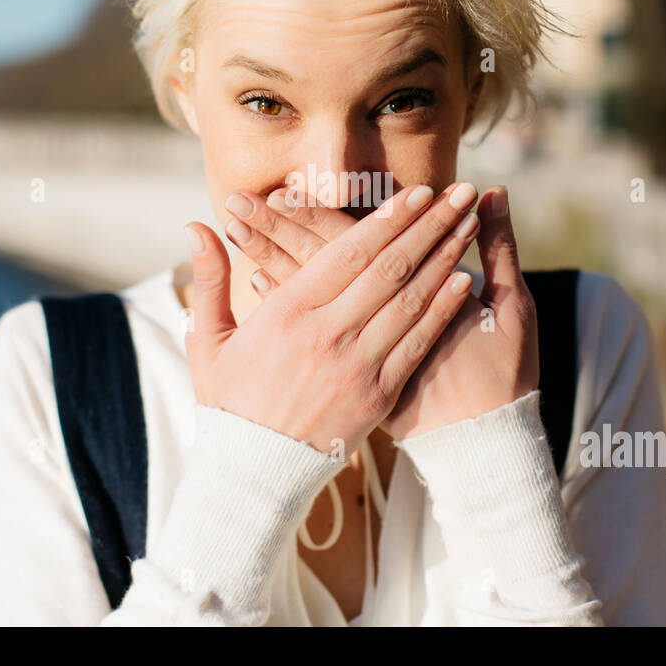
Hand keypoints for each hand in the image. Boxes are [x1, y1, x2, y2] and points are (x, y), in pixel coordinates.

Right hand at [182, 183, 480, 453]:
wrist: (252, 472)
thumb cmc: (228, 401)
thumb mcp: (206, 339)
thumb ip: (208, 279)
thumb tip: (196, 225)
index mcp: (286, 311)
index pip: (348, 252)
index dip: (389, 220)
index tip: (418, 194)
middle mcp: (326, 333)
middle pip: (390, 267)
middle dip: (429, 225)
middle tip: (460, 194)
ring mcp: (357, 365)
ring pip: (411, 300)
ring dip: (445, 258)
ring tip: (470, 225)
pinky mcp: (378, 395)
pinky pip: (417, 344)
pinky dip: (443, 311)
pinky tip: (465, 283)